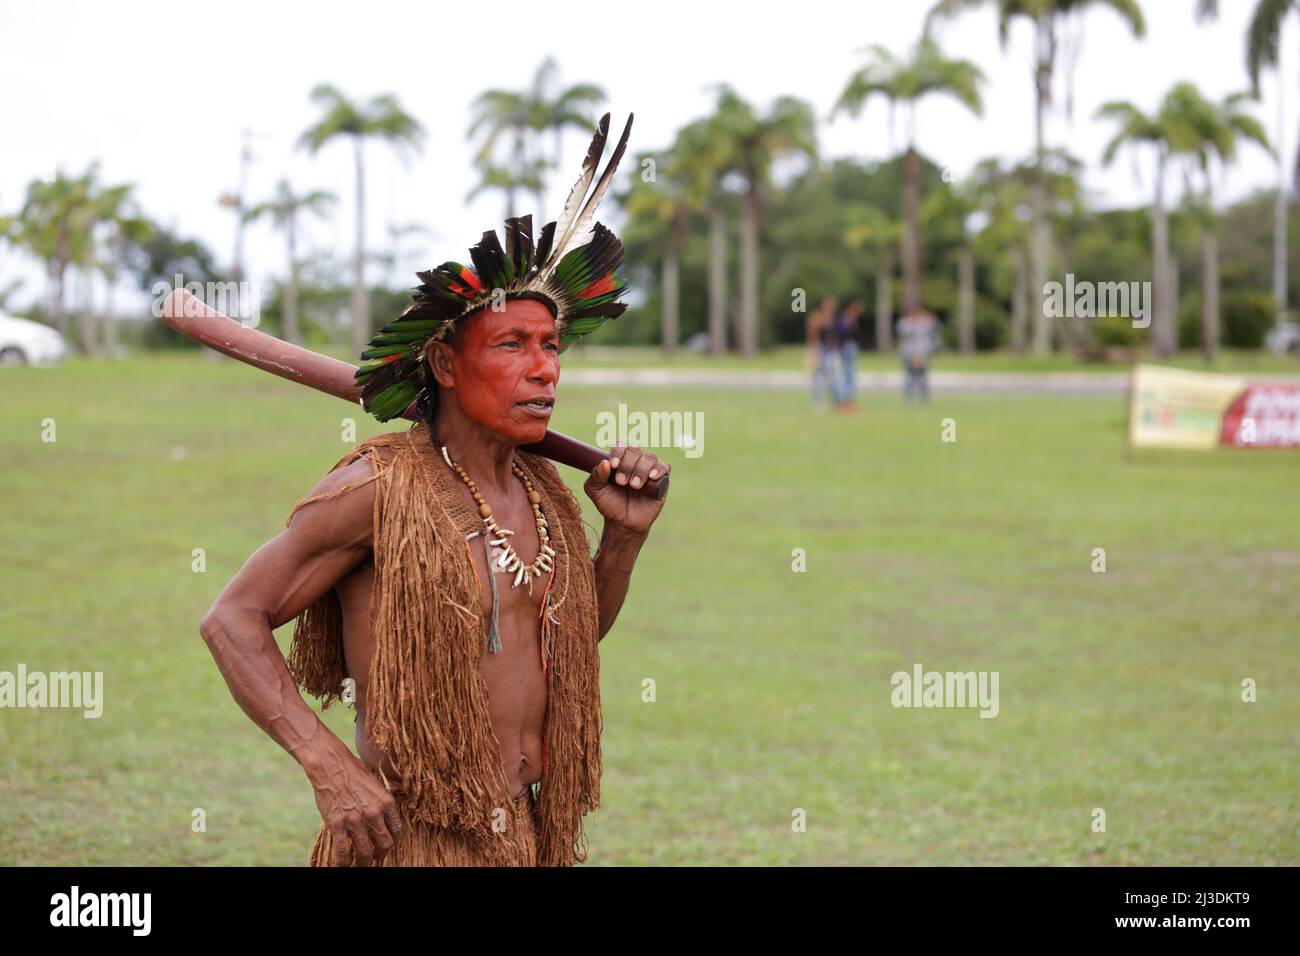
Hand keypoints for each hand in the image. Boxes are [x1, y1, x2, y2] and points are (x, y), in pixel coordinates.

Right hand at [306, 747, 403, 866]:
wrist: (330, 765)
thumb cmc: (352, 770)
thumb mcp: (375, 783)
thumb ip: (380, 800)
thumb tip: (383, 815)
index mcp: (386, 802)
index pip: (396, 830)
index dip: (392, 840)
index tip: (386, 844)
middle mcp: (374, 813)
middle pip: (384, 844)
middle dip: (381, 854)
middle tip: (376, 857)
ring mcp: (356, 820)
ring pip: (366, 852)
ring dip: (365, 862)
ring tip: (362, 864)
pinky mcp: (338, 824)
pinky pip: (344, 851)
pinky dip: (345, 862)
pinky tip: (343, 864)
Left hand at [583, 444, 669, 536]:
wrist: (624, 523)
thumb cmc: (609, 504)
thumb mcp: (595, 491)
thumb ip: (595, 476)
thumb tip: (604, 462)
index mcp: (619, 460)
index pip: (620, 446)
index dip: (617, 452)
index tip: (613, 465)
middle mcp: (634, 461)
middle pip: (634, 450)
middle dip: (627, 465)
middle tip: (621, 482)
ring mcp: (649, 469)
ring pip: (649, 457)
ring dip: (641, 469)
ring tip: (634, 486)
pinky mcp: (662, 480)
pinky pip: (665, 467)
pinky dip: (659, 469)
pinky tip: (652, 477)